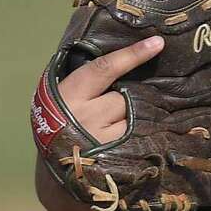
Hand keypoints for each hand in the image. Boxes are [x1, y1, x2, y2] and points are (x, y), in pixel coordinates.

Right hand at [34, 35, 163, 210]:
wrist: (52, 167)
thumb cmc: (61, 118)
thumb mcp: (67, 93)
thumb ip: (92, 77)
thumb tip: (127, 55)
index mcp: (72, 93)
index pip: (105, 68)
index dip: (132, 55)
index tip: (158, 43)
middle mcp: (86, 117)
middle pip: (127, 97)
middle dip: (132, 98)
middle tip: (128, 102)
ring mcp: (100, 142)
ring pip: (135, 120)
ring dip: (137, 119)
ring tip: (123, 125)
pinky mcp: (113, 161)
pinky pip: (138, 141)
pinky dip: (141, 137)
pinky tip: (139, 140)